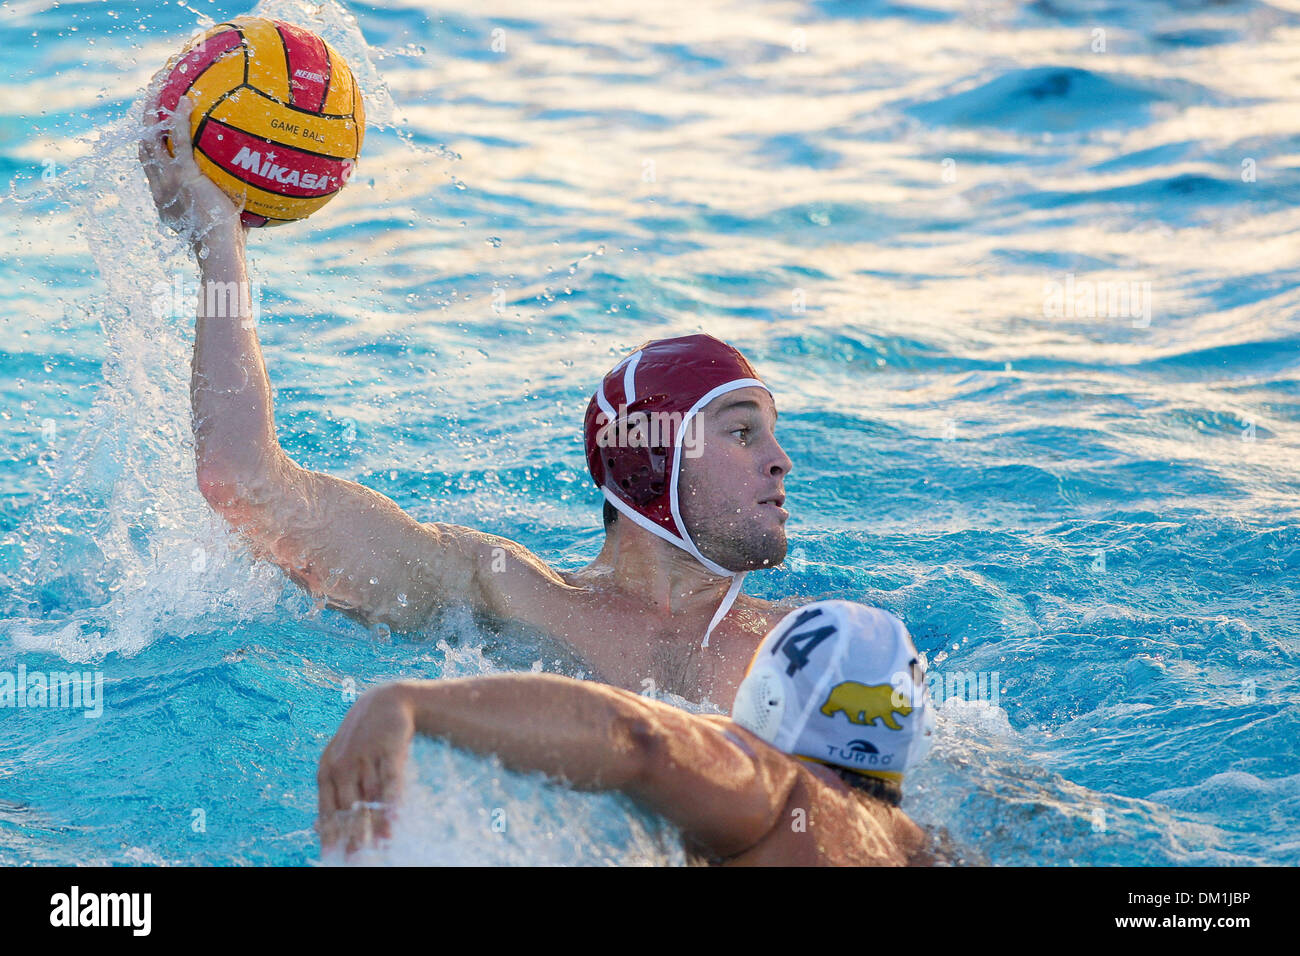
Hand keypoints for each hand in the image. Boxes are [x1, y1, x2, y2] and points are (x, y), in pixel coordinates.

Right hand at [137, 89, 245, 257]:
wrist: (220, 251)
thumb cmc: (227, 243)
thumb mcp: (222, 219)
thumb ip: (227, 202)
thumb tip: (253, 191)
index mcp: (165, 199)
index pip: (152, 167)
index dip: (151, 147)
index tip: (155, 131)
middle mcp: (160, 189)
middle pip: (144, 147)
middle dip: (144, 123)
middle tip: (150, 100)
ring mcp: (167, 182)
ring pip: (151, 139)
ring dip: (152, 113)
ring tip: (158, 88)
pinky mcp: (183, 176)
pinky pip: (178, 140)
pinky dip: (179, 119)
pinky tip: (187, 100)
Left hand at [316, 683, 414, 854]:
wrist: (385, 700)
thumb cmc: (361, 741)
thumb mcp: (339, 763)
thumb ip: (331, 795)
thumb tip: (316, 830)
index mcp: (326, 771)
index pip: (327, 810)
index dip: (330, 835)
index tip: (333, 859)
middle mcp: (343, 765)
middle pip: (348, 808)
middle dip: (353, 837)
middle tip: (356, 861)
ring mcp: (366, 756)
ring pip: (370, 797)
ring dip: (375, 824)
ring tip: (379, 848)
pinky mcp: (388, 749)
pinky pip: (391, 781)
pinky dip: (392, 802)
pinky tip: (394, 820)